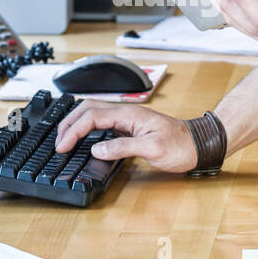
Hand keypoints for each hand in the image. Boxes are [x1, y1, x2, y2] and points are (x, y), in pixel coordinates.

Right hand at [55, 100, 198, 173]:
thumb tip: (96, 149)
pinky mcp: (130, 126)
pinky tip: (84, 137)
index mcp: (129, 114)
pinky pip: (103, 122)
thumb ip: (123, 148)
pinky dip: (87, 127)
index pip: (91, 117)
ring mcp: (128, 118)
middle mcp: (126, 113)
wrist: (199, 144)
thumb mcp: (152, 149)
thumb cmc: (181, 146)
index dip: (73, 131)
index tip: (62, 146)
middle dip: (69, 122)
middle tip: (57, 141)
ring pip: (94, 113)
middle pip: (88, 109)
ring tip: (65, 137)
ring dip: (76, 123)